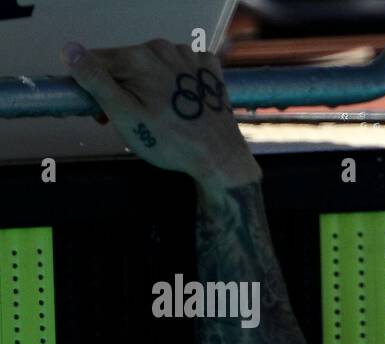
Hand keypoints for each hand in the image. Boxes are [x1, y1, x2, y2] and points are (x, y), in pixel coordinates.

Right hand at [60, 39, 260, 191]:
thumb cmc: (171, 142)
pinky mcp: (208, 70)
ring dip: (148, 86)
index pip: (97, 62)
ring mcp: (189, 57)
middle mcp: (164, 49)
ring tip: (158, 117)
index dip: (93, 89)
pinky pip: (182, 69)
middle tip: (132, 121)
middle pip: (126, 64)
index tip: (101, 114)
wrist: (220, 158)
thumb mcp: (124, 115)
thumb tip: (70, 51)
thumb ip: (94, 80)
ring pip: (153, 66)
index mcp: (138, 57)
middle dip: (122, 89)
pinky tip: (181, 104)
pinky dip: (176, 84)